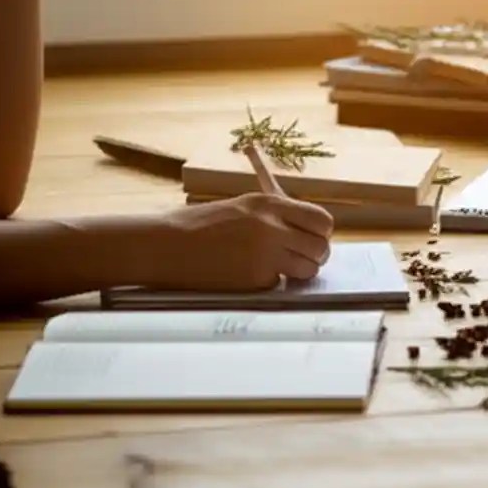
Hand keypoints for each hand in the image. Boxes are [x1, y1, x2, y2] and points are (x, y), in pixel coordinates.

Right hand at [148, 193, 334, 291]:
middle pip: (321, 247)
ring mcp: (265, 255)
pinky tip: (249, 275)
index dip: (322, 233)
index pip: (321, 220)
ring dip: (299, 273)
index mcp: (270, 204)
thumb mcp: (242, 206)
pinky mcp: (254, 279)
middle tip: (303, 259)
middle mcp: (273, 227)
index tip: (314, 238)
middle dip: (317, 256)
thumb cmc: (199, 224)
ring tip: (280, 269)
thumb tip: (304, 230)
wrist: (166, 245)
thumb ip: (274, 215)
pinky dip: (270, 283)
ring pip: (308, 270)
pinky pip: (279, 283)